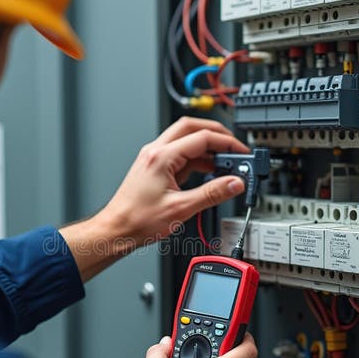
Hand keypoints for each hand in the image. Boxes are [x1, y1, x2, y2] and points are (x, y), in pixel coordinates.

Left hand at [98, 117, 247, 246]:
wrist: (116, 230)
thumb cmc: (137, 220)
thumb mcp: (181, 208)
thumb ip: (212, 194)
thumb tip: (234, 184)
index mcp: (161, 157)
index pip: (202, 137)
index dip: (226, 143)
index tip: (242, 153)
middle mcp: (156, 152)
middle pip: (191, 127)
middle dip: (216, 134)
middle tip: (234, 147)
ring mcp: (154, 158)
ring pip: (185, 139)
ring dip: (207, 147)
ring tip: (225, 163)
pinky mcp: (155, 168)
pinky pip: (180, 155)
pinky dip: (197, 159)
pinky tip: (209, 172)